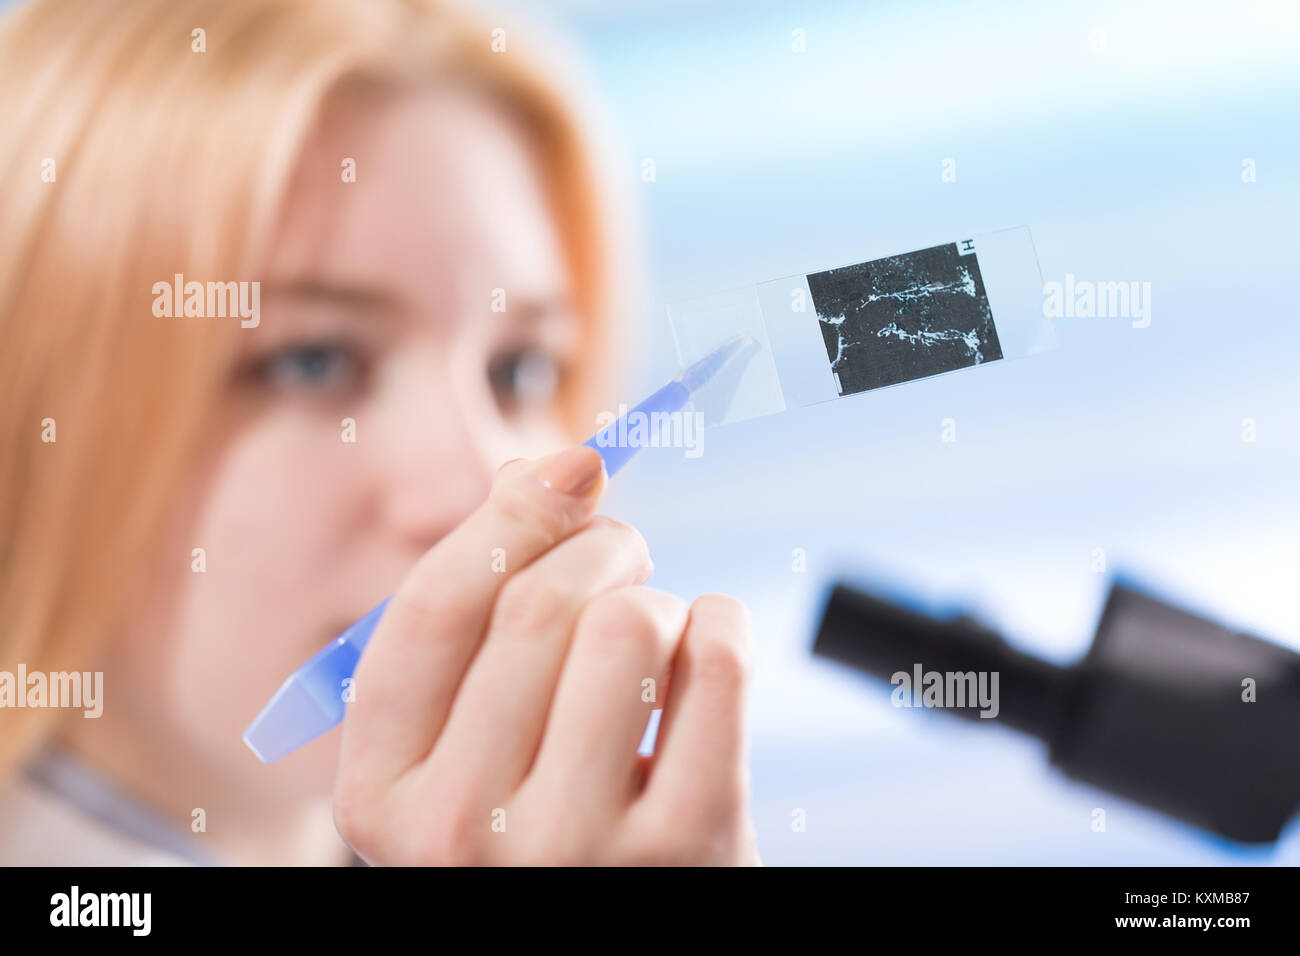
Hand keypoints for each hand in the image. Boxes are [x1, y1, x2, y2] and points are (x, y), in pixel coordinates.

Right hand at [333, 445, 759, 864]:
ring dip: (657, 598)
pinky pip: (717, 663)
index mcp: (379, 795)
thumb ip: (480, 608)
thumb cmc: (533, 812)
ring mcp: (573, 847)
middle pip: (539, 604)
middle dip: (601, 548)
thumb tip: (551, 469)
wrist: (607, 925)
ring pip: (630, 622)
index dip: (509, 516)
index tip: (573, 464)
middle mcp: (459, 832)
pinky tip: (701, 659)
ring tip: (652, 638)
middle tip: (621, 559)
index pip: (433, 612)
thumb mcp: (465, 739)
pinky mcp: (686, 847)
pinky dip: (721, 626)